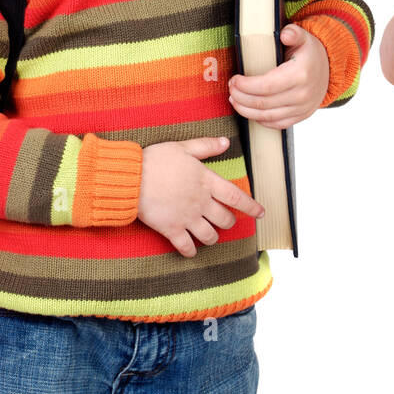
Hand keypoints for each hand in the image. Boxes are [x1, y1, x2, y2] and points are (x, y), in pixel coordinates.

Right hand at [137, 136, 264, 257]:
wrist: (132, 178)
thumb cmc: (156, 160)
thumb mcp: (183, 147)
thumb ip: (206, 146)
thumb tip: (226, 142)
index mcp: (206, 181)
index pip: (236, 196)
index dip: (251, 206)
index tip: (261, 213)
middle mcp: (201, 202)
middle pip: (225, 219)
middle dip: (229, 222)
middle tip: (227, 222)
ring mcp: (187, 217)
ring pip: (209, 235)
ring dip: (212, 238)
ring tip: (210, 237)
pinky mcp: (172, 229)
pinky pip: (186, 246)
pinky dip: (190, 251)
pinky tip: (190, 251)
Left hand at [227, 24, 328, 129]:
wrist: (329, 70)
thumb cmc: (311, 53)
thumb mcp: (304, 38)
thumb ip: (293, 33)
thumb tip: (285, 34)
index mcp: (300, 75)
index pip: (266, 86)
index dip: (245, 85)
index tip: (234, 80)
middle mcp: (302, 95)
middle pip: (263, 103)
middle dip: (241, 97)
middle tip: (231, 89)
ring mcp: (302, 108)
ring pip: (267, 117)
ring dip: (246, 111)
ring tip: (235, 100)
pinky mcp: (300, 116)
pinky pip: (277, 124)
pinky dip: (260, 120)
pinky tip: (250, 111)